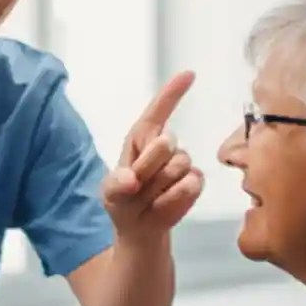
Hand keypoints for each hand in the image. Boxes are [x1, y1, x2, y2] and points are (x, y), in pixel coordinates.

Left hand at [101, 72, 203, 241]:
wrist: (140, 230)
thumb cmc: (123, 203)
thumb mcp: (110, 194)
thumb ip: (116, 184)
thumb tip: (132, 180)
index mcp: (141, 139)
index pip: (157, 111)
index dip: (172, 92)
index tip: (189, 74)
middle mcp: (164, 146)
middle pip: (166, 143)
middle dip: (149, 166)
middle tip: (137, 187)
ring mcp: (182, 164)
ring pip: (179, 166)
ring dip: (159, 188)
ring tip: (149, 198)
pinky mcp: (195, 182)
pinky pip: (190, 186)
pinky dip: (172, 201)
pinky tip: (163, 206)